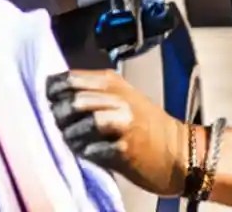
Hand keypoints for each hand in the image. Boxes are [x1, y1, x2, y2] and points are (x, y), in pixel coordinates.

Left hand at [46, 69, 189, 197]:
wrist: (180, 152)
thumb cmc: (146, 126)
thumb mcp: (121, 98)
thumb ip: (91, 93)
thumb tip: (54, 98)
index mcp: (112, 82)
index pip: (69, 78)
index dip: (53, 91)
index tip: (50, 102)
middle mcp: (117, 98)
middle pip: (72, 101)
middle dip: (60, 116)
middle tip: (63, 125)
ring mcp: (123, 123)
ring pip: (82, 123)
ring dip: (72, 136)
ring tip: (76, 141)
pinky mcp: (125, 149)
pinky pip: (93, 149)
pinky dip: (87, 152)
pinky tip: (92, 152)